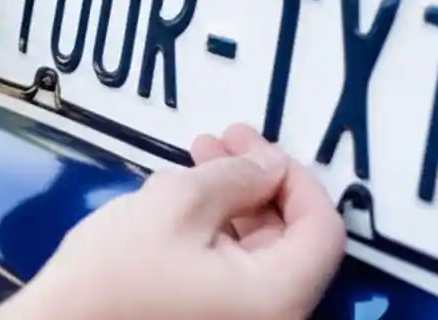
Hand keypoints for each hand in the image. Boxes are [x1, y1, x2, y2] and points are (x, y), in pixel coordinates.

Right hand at [0, 124, 344, 319]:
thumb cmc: (114, 274)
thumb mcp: (177, 204)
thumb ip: (237, 177)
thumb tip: (270, 164)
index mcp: (278, 297)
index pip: (323, 229)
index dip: (295, 177)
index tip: (255, 146)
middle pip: (292, 241)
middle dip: (258, 182)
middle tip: (221, 140)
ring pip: (259, 255)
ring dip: (234, 201)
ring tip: (194, 160)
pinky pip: (233, 276)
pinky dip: (216, 233)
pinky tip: (182, 201)